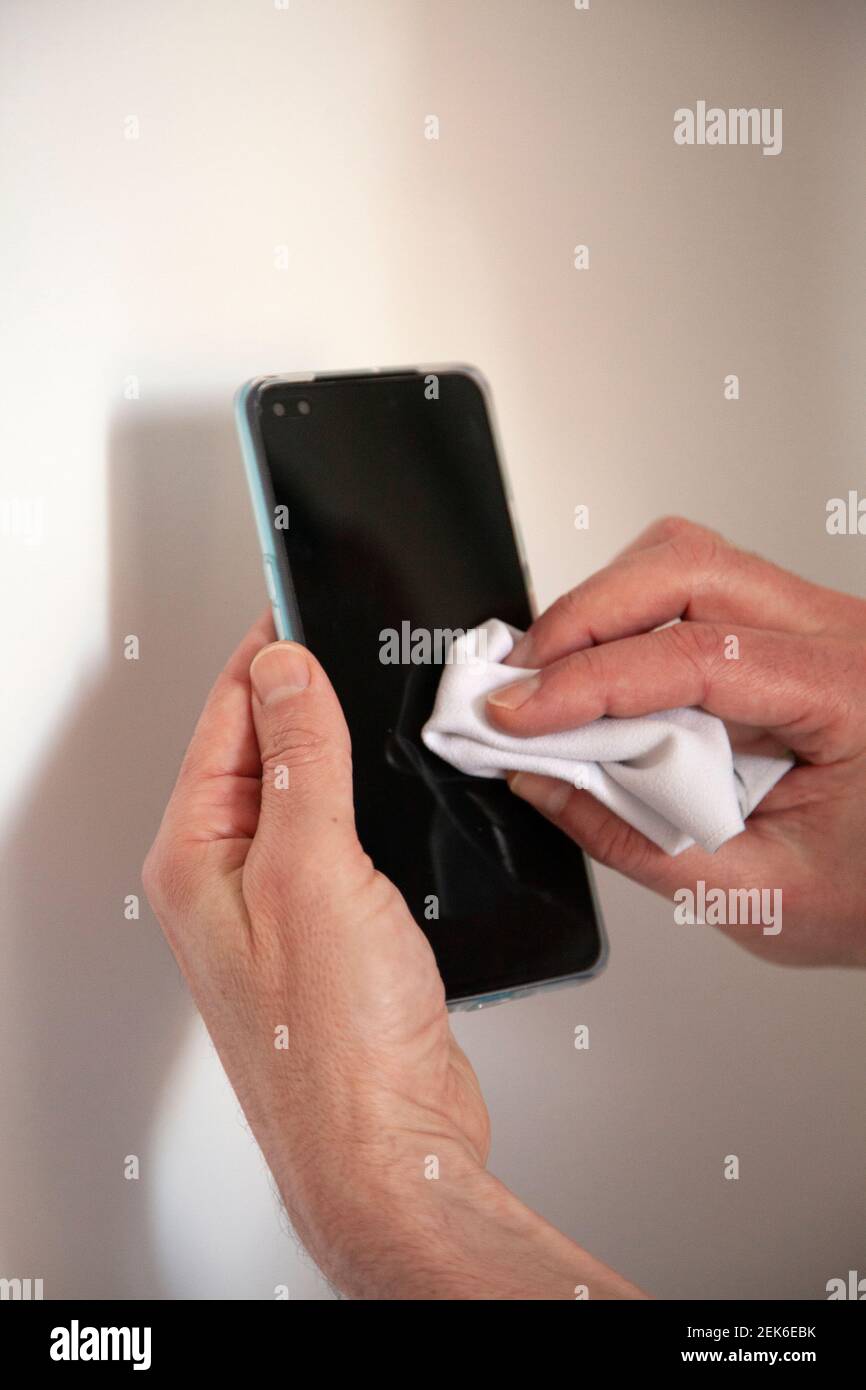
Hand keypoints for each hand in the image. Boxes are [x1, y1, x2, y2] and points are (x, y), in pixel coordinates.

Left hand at [143, 614, 642, 1298]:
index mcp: (195, 857)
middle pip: (257, 750)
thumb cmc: (333, 1046)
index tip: (300, 601)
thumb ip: (298, 761)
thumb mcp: (313, 870)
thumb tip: (283, 669)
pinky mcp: (325, 932)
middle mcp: (225, 882)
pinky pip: (336, 839)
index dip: (265, 653)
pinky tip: (396, 794)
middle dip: (304, 694)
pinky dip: (365, 805)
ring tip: (376, 704)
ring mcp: (275, 909)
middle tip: (349, 642)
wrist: (389, 1145)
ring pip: (301, 794)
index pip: (223, 719)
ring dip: (338, 750)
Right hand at [488, 517, 865, 967]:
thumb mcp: (757, 893)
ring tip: (550, 679)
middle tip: (516, 686)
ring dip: (601, 609)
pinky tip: (599, 672)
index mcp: (849, 694)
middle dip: (581, 617)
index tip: (515, 714)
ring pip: (683, 558)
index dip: (587, 680)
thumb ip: (635, 838)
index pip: (693, 655)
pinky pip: (691, 589)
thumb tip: (541, 780)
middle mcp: (838, 635)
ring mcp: (814, 621)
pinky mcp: (785, 628)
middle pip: (684, 566)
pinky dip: (627, 619)